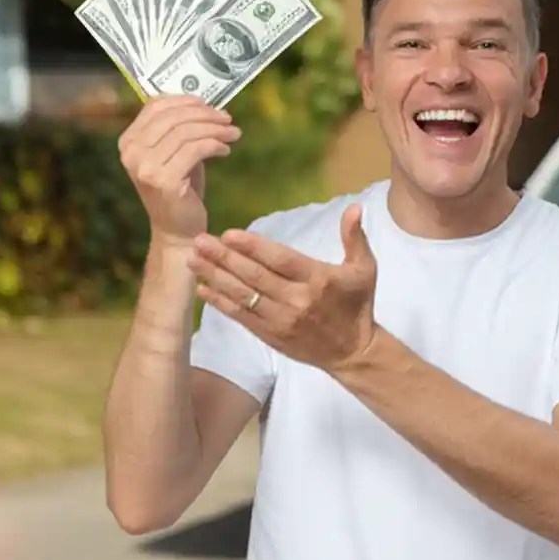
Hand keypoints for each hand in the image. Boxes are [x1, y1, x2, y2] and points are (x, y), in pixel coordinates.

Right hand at [118, 95, 240, 247]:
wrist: (177, 230)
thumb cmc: (179, 190)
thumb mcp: (174, 153)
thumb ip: (180, 130)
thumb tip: (205, 105)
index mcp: (129, 142)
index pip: (154, 107)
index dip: (185, 100)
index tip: (209, 104)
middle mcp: (132, 153)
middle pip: (173, 117)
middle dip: (205, 114)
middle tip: (227, 119)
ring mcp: (145, 167)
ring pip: (186, 133)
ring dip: (215, 129)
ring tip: (233, 134)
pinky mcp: (164, 180)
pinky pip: (196, 150)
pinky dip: (215, 145)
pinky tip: (226, 150)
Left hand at [187, 203, 379, 372]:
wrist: (353, 352)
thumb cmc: (358, 306)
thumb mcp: (365, 269)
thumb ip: (355, 237)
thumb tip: (354, 207)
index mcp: (318, 280)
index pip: (281, 260)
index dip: (254, 248)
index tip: (229, 234)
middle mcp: (297, 300)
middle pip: (255, 277)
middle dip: (224, 258)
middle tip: (199, 241)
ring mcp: (281, 320)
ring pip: (244, 296)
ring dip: (216, 277)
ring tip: (193, 260)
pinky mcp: (271, 335)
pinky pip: (241, 317)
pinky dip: (221, 303)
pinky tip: (203, 289)